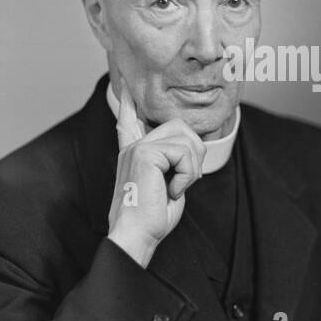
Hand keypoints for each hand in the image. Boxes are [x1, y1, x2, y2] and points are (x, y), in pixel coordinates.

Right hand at [107, 91, 205, 267]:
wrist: (135, 235)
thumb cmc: (151, 219)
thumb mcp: (165, 186)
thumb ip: (170, 164)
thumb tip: (187, 150)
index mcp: (134, 153)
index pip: (129, 120)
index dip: (129, 103)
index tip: (125, 85)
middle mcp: (134, 146)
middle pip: (180, 126)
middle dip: (194, 153)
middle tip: (183, 180)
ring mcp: (138, 147)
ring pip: (186, 139)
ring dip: (191, 168)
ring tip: (175, 187)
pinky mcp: (145, 153)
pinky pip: (184, 154)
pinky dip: (186, 176)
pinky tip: (171, 190)